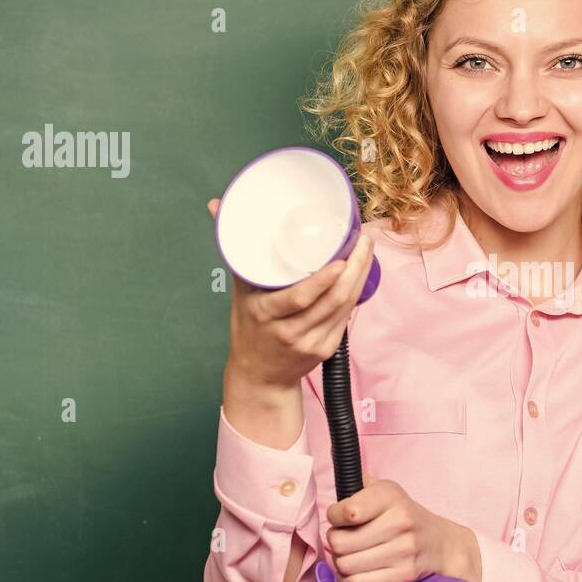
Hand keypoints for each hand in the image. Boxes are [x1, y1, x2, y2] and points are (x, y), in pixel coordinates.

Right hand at [207, 197, 374, 391]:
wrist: (259, 375)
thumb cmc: (248, 327)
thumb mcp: (239, 292)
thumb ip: (236, 249)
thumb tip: (216, 205)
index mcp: (266, 315)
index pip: (299, 298)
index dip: (323, 280)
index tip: (341, 257)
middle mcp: (290, 332)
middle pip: (332, 299)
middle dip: (355, 268)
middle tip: (363, 239)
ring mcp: (312, 343)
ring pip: (344, 307)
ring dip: (361, 276)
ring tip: (366, 250)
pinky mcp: (327, 349)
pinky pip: (346, 317)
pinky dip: (356, 293)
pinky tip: (362, 273)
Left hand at [323, 473, 481, 581]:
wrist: (439, 543)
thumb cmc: (403, 515)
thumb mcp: (386, 491)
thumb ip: (358, 481)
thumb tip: (333, 453)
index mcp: (391, 496)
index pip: (346, 512)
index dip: (334, 516)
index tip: (340, 517)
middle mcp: (400, 522)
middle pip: (339, 542)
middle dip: (335, 541)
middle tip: (345, 538)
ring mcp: (403, 551)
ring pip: (345, 564)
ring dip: (341, 562)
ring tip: (351, 554)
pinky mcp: (403, 575)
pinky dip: (350, 579)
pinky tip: (357, 569)